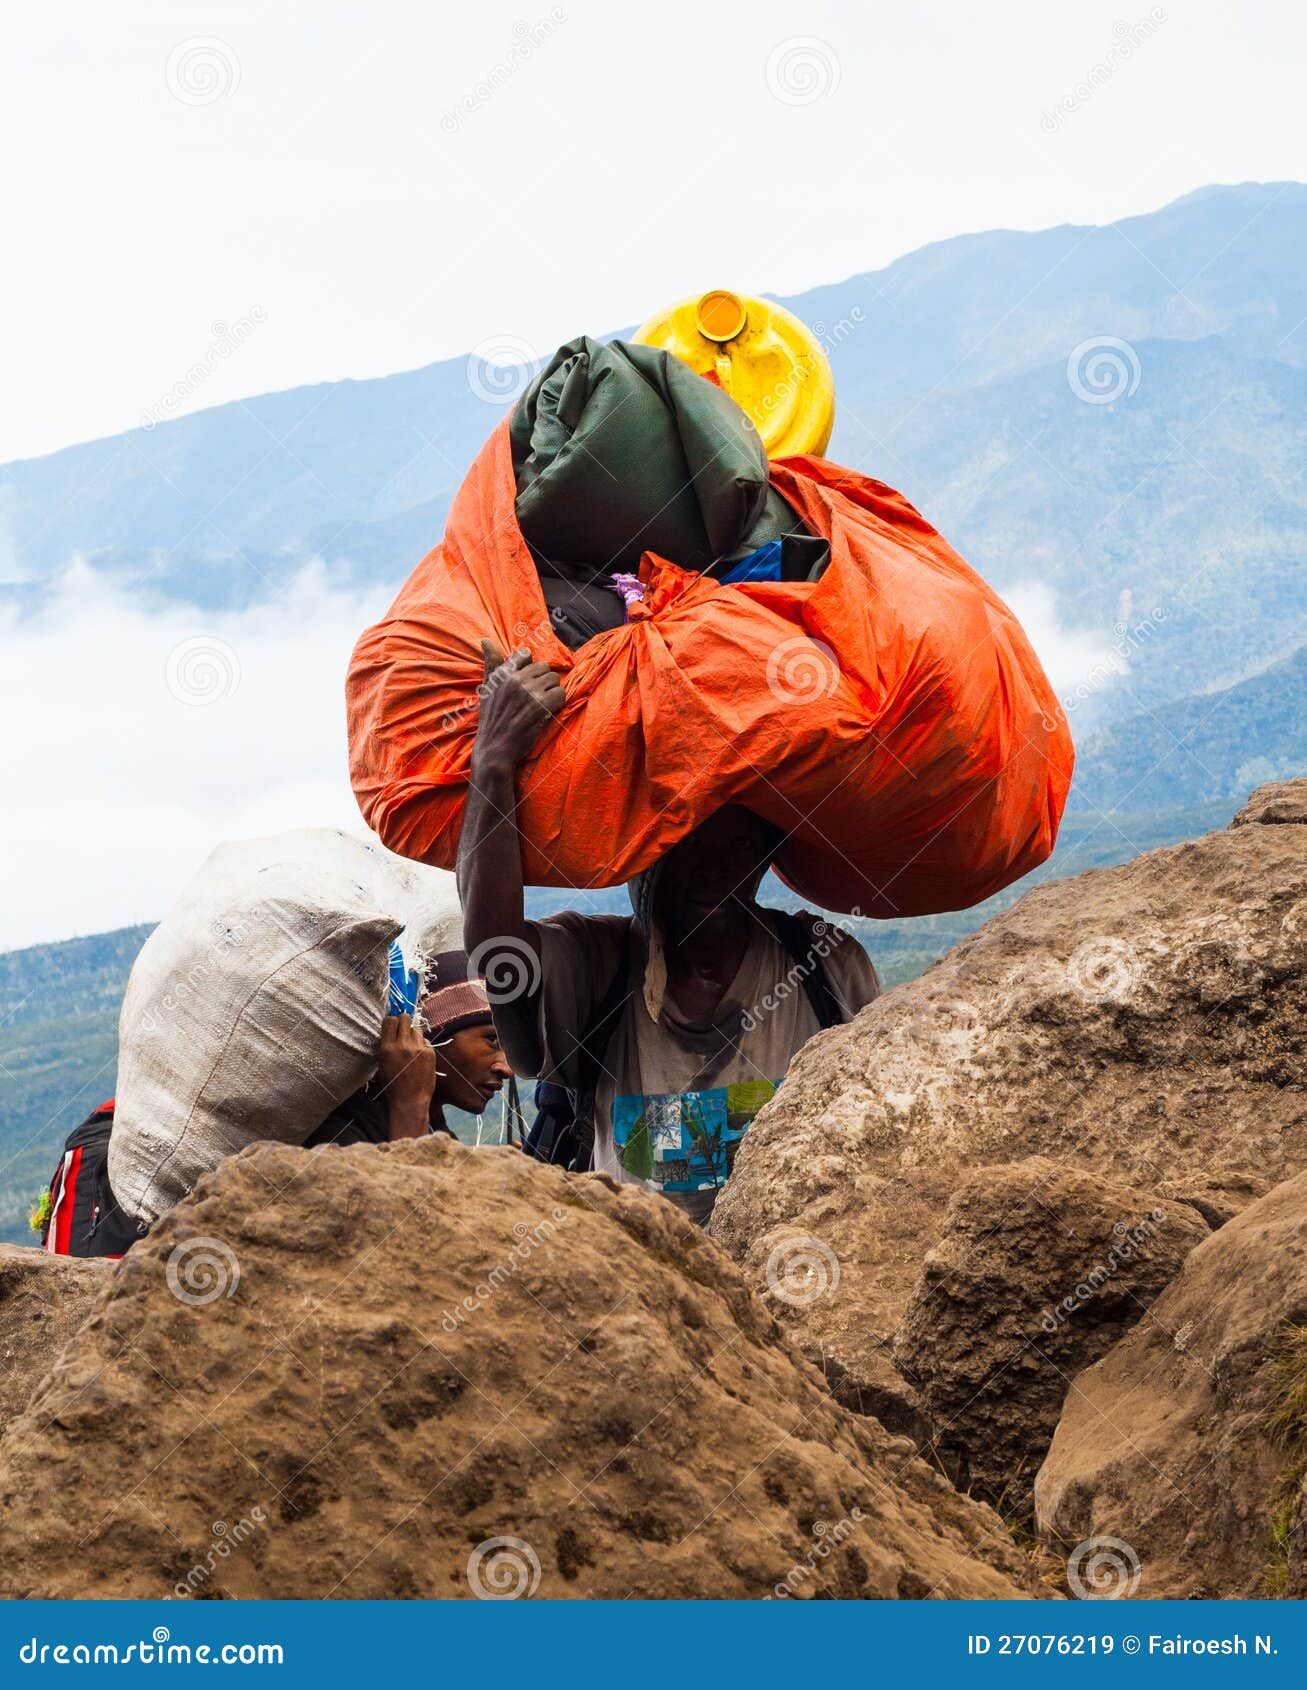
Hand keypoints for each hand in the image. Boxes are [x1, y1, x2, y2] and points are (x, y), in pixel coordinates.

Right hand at [376, 1014, 436, 1139]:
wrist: (410, 1101)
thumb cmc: (392, 1086)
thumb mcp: (382, 1065)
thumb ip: (386, 1046)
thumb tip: (389, 1031)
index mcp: (387, 1048)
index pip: (390, 1020)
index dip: (391, 1020)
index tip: (393, 1025)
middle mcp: (403, 1045)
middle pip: (405, 1018)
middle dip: (404, 1021)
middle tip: (403, 1029)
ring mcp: (418, 1048)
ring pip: (416, 1029)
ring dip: (413, 1034)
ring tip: (411, 1046)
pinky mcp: (430, 1053)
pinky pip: (425, 1040)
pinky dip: (422, 1045)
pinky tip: (419, 1056)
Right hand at [471, 640, 564, 773]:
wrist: (495, 749)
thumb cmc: (492, 720)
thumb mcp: (487, 689)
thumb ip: (491, 663)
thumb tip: (485, 640)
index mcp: (502, 674)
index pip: (525, 654)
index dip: (530, 668)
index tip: (528, 683)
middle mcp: (515, 679)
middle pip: (544, 667)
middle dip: (543, 681)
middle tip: (535, 698)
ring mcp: (529, 692)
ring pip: (554, 679)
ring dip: (551, 692)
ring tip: (541, 705)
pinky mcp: (542, 706)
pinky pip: (561, 694)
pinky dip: (558, 703)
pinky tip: (548, 711)